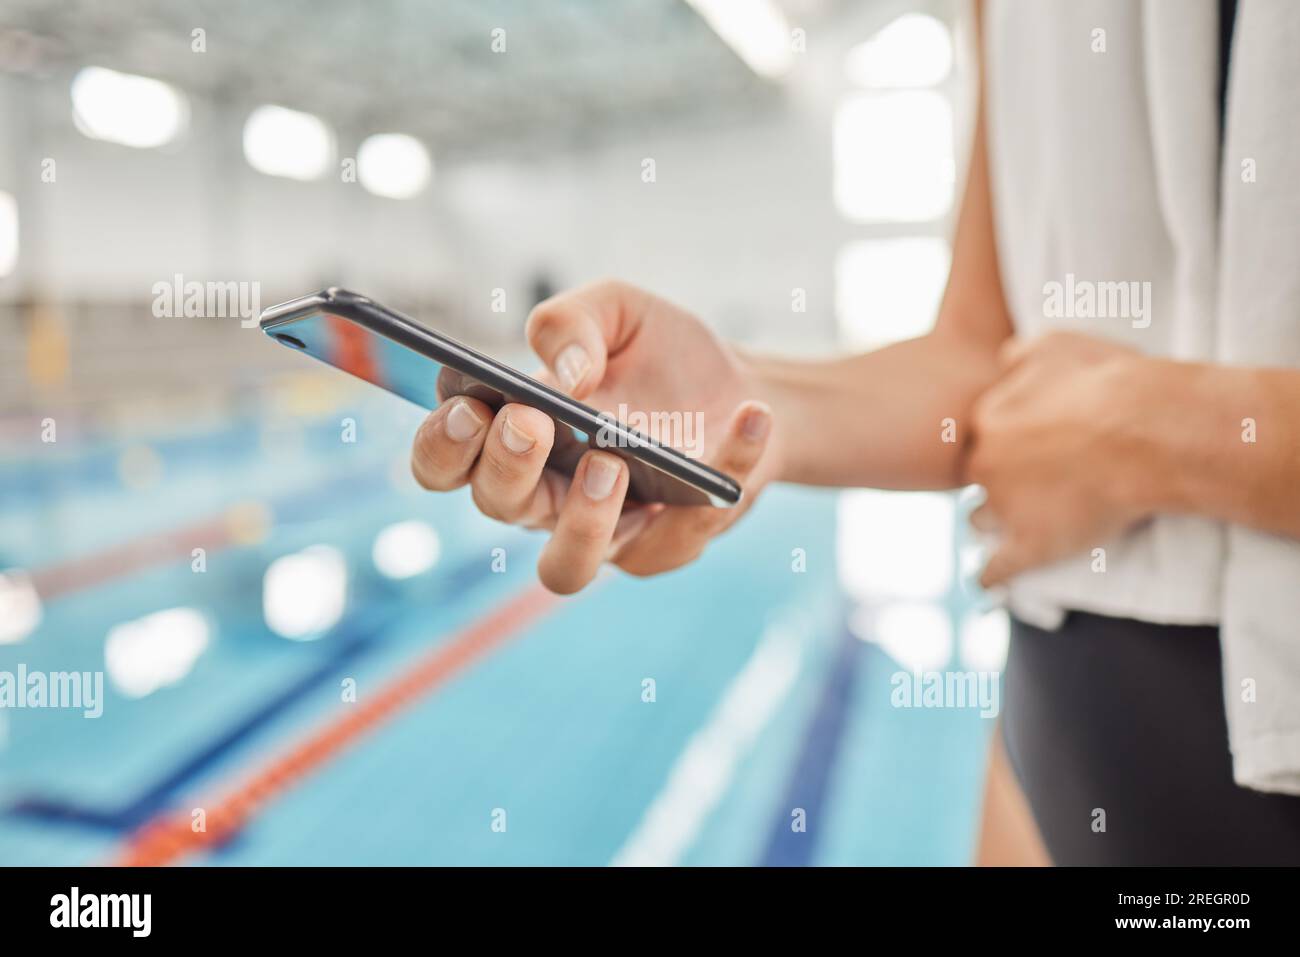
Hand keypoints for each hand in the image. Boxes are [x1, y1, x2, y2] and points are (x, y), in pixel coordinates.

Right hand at [410, 280, 778, 593]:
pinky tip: (750, 415)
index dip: (442, 446)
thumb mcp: (614, 310)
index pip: (446, 463)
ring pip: (565, 566)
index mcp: (511, 437)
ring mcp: (605, 530)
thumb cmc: (656, 355)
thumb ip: (571, 321)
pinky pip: (688, 530)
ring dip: (581, 520)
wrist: (736, 390)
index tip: (469, 407)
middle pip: (499, 507)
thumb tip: (567, 376)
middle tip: (533, 423)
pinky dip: (726, 465)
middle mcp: (545, 496)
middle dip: (507, 468)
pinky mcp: (668, 544)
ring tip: (611, 461)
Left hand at [965, 332, 1153, 586]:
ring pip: (981, 520)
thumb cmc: (1112, 384)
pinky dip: (989, 577)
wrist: (1151, 432)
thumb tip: (1002, 361)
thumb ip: (1020, 355)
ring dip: (994, 521)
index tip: (1023, 445)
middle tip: (1025, 482)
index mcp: (987, 418)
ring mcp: (1005, 507)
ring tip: (1009, 527)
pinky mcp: (1031, 545)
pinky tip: (984, 584)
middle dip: (995, 479)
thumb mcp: (1058, 346)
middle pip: (977, 477)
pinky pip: (996, 568)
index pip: (979, 435)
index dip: (1001, 441)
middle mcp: (986, 463)